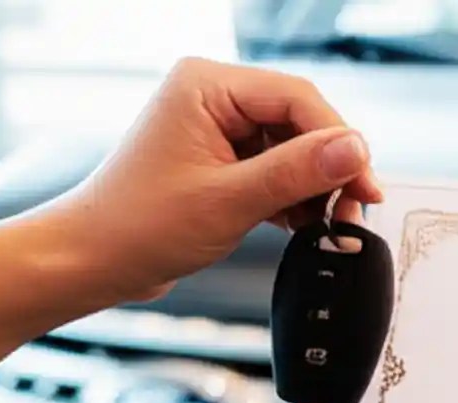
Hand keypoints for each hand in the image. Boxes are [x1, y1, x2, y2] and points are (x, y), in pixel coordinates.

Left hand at [53, 57, 382, 302]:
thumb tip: (355, 149)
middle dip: (329, 168)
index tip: (365, 181)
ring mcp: (216, 129)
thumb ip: (296, 173)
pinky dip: (293, 197)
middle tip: (353, 209)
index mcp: (206, 86)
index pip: (297, 98)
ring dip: (314, 187)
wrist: (92, 261)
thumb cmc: (138, 226)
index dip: (339, 140)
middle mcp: (212, 98)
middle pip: (299, 122)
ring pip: (291, 149)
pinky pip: (274, 169)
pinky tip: (302, 225)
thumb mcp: (229, 200)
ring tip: (327, 224)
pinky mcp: (219, 160)